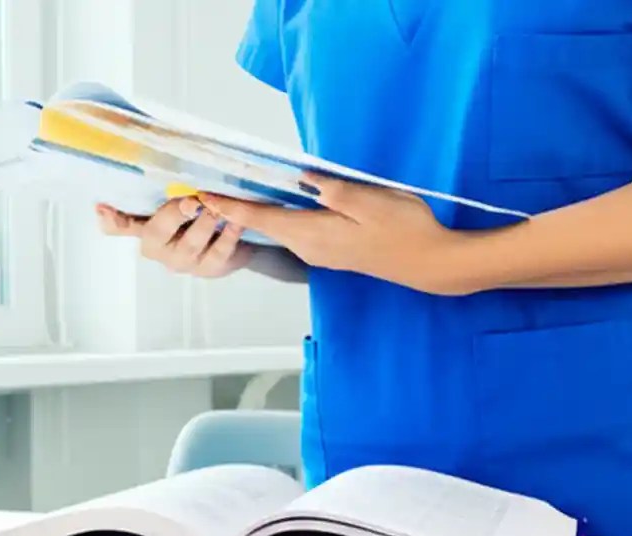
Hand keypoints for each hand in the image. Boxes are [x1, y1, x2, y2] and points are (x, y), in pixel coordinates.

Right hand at [96, 198, 252, 278]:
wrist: (227, 242)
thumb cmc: (190, 224)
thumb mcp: (165, 213)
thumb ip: (136, 214)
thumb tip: (99, 209)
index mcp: (146, 235)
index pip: (124, 227)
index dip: (116, 220)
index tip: (105, 208)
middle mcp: (161, 252)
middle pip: (157, 235)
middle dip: (173, 215)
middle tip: (191, 200)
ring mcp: (186, 263)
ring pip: (189, 246)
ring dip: (202, 225)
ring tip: (215, 208)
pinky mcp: (212, 268)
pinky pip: (219, 253)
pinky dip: (228, 236)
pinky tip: (235, 221)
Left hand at [200, 174, 469, 294]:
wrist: (429, 263)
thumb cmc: (403, 229)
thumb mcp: (368, 200)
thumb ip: (330, 189)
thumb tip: (301, 176)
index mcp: (312, 232)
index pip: (260, 216)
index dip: (229, 205)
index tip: (202, 194)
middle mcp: (310, 247)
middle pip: (264, 224)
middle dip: (235, 210)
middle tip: (208, 191)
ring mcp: (321, 253)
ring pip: (280, 229)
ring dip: (256, 215)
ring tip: (233, 197)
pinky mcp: (333, 252)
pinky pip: (296, 233)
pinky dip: (279, 220)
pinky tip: (278, 207)